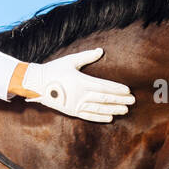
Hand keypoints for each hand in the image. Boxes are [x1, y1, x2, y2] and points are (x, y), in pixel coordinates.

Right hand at [18, 48, 134, 121]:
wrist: (36, 84)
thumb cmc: (54, 70)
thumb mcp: (70, 60)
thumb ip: (87, 56)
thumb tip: (101, 50)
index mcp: (81, 81)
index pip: (104, 86)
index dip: (117, 89)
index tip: (128, 90)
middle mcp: (80, 95)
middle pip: (104, 99)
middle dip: (120, 100)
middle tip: (133, 101)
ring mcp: (76, 105)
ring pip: (98, 109)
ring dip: (113, 110)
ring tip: (125, 110)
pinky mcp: (71, 111)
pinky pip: (88, 116)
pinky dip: (99, 117)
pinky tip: (109, 118)